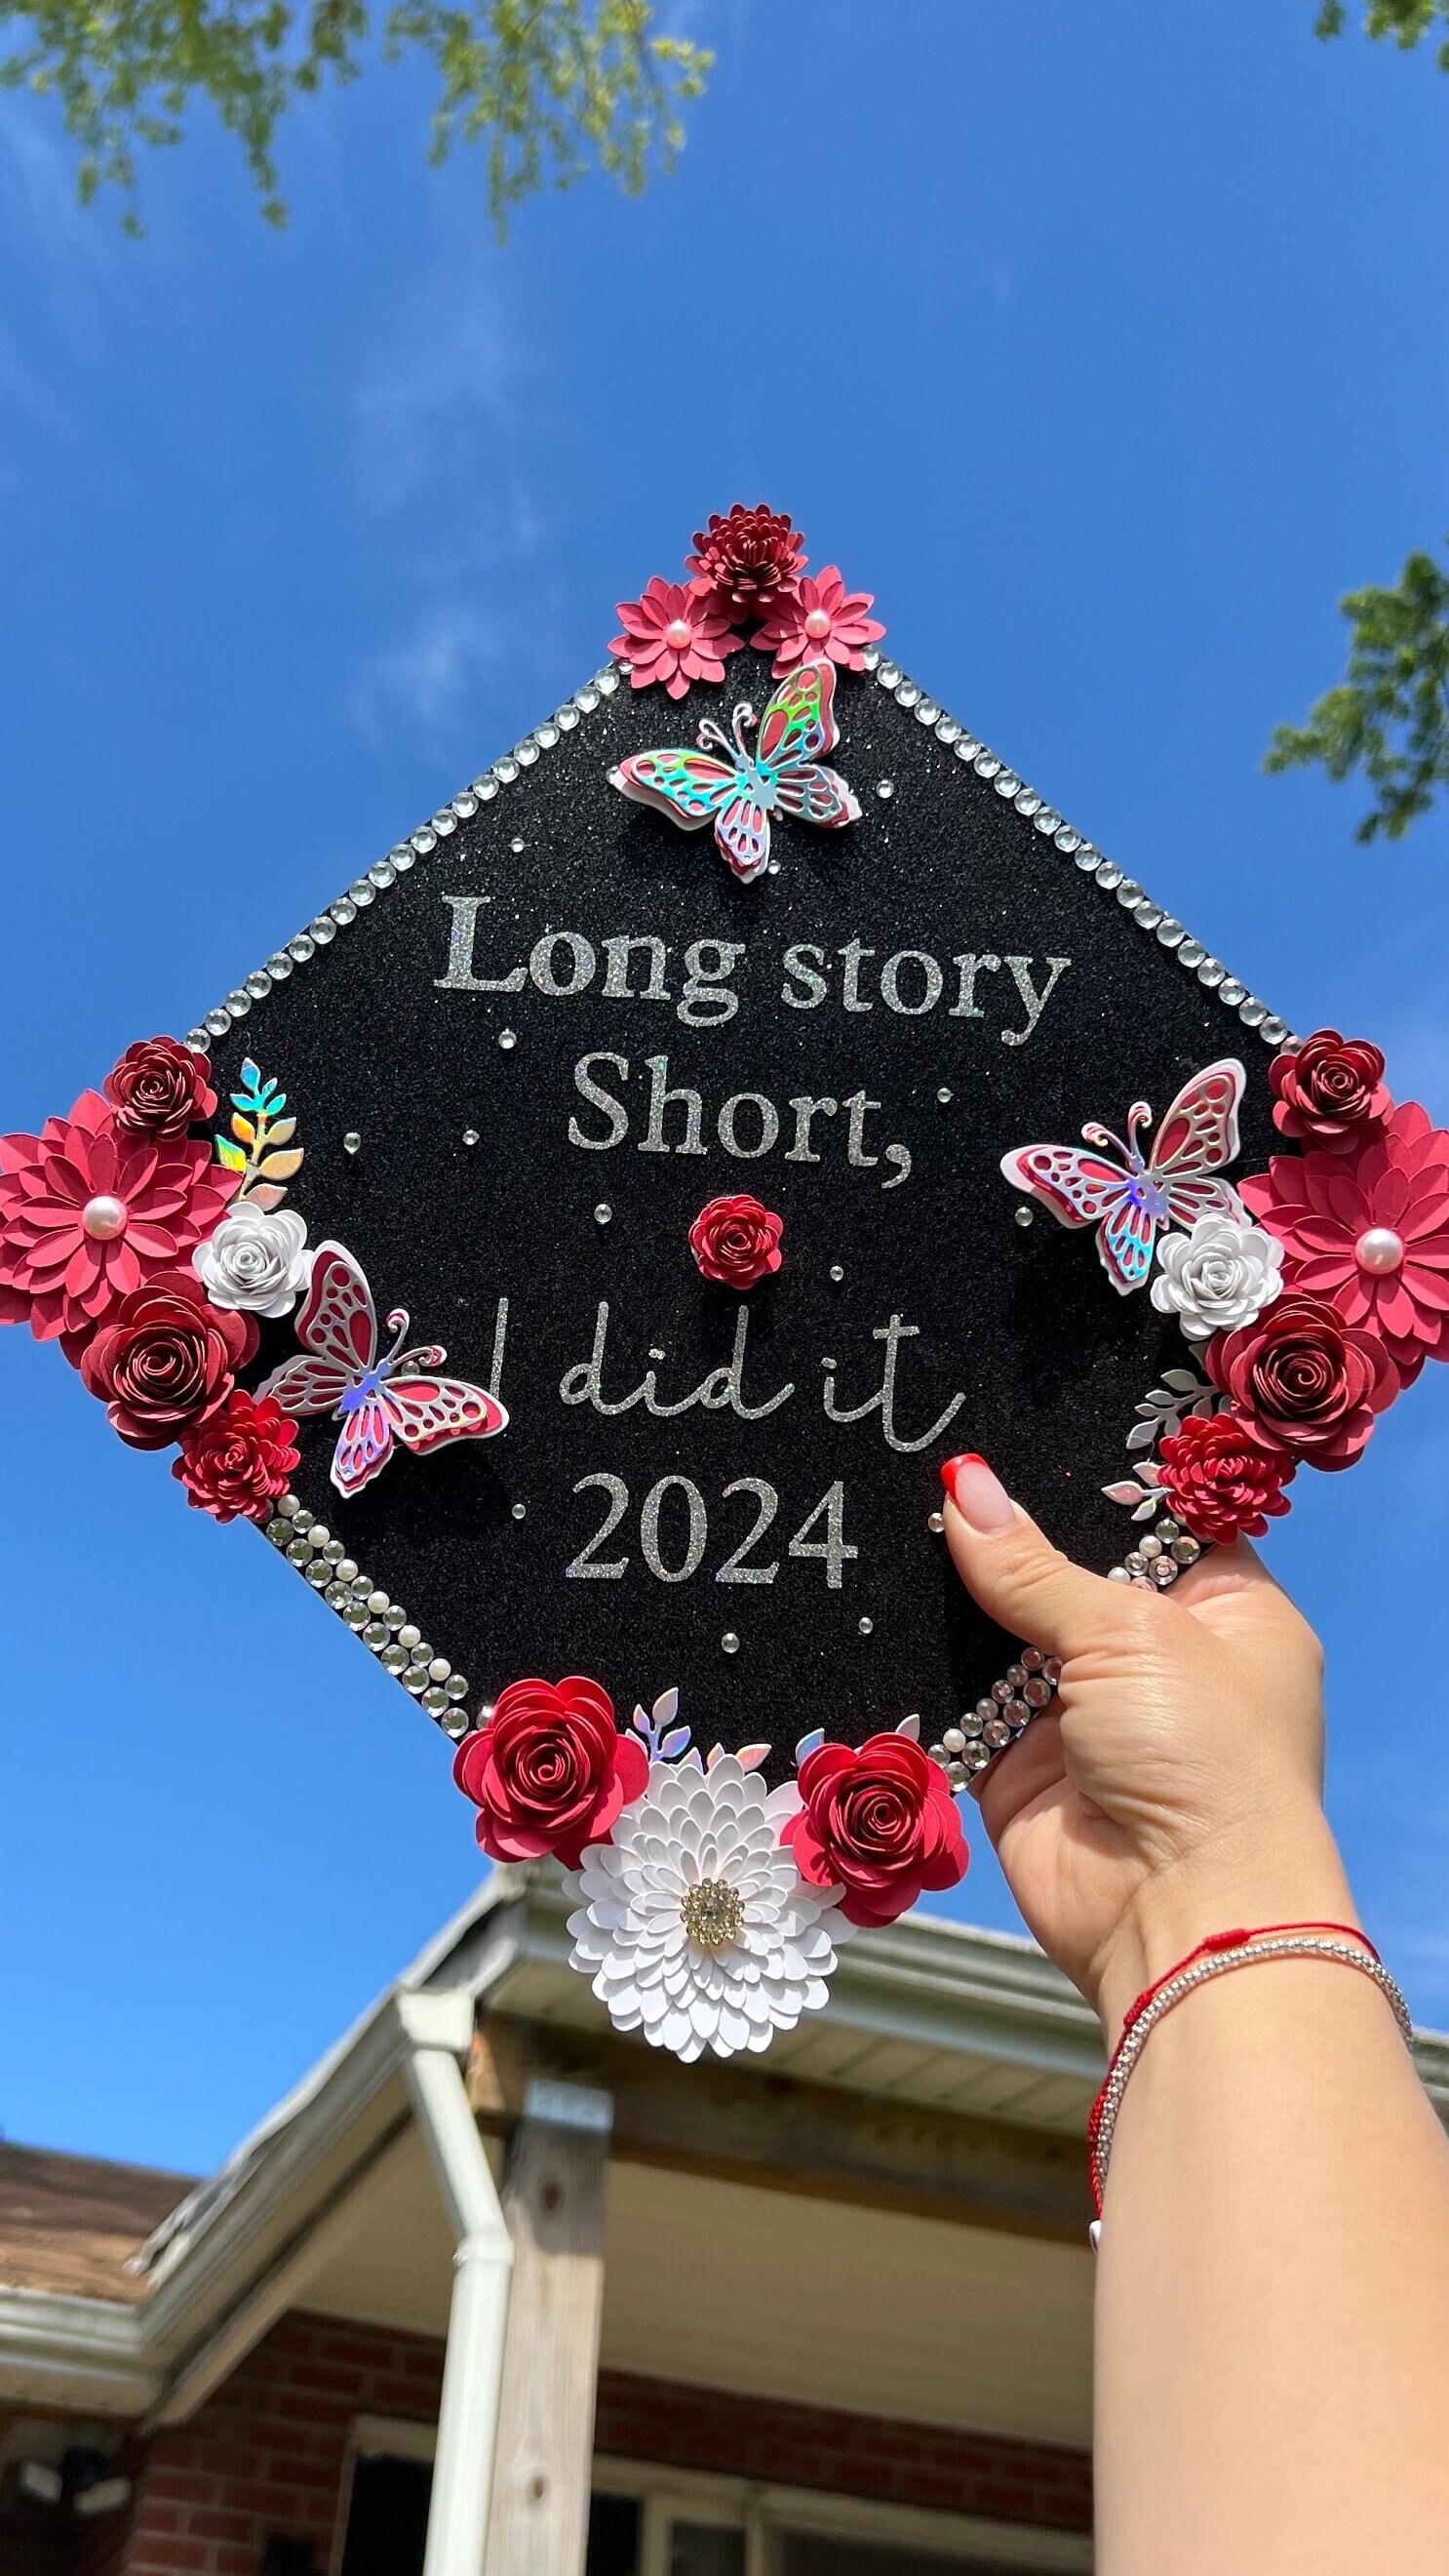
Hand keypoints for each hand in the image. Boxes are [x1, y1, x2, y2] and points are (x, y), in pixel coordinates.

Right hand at [940, 1454, 1354, 2041]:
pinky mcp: (1018, 1762)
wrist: (1179, 1915)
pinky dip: (925, 1667)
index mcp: (1224, 1610)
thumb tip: (962, 1484)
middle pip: (1066, 1571)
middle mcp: (1156, 1657)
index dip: (1088, 1479)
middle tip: (933, 1462)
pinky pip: (960, 1698)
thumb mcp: (1130, 1633)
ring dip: (957, 1597)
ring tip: (890, 1515)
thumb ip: (1034, 1565)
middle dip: (1005, 1534)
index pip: (1154, 1521)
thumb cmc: (1204, 1760)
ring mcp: (1084, 1711)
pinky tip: (875, 1601)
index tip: (1015, 1426)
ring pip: (1004, 1631)